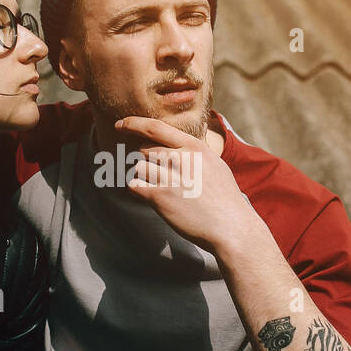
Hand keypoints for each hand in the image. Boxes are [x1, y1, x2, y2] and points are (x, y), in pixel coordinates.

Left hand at [115, 115, 261, 253]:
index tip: (120, 124)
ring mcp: (170, 177)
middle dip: (148, 162)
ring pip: (139, 167)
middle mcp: (181, 158)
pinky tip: (153, 197)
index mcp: (194, 147)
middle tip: (163, 177)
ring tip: (162, 188)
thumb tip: (200, 127)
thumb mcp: (216, 163)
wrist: (230, 226)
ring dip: (145, 177)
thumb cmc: (225, 197)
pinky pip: (135, 185)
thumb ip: (200, 147)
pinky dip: (139, 190)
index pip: (155, 127)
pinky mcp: (161, 197)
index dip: (133, 123)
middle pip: (145, 150)